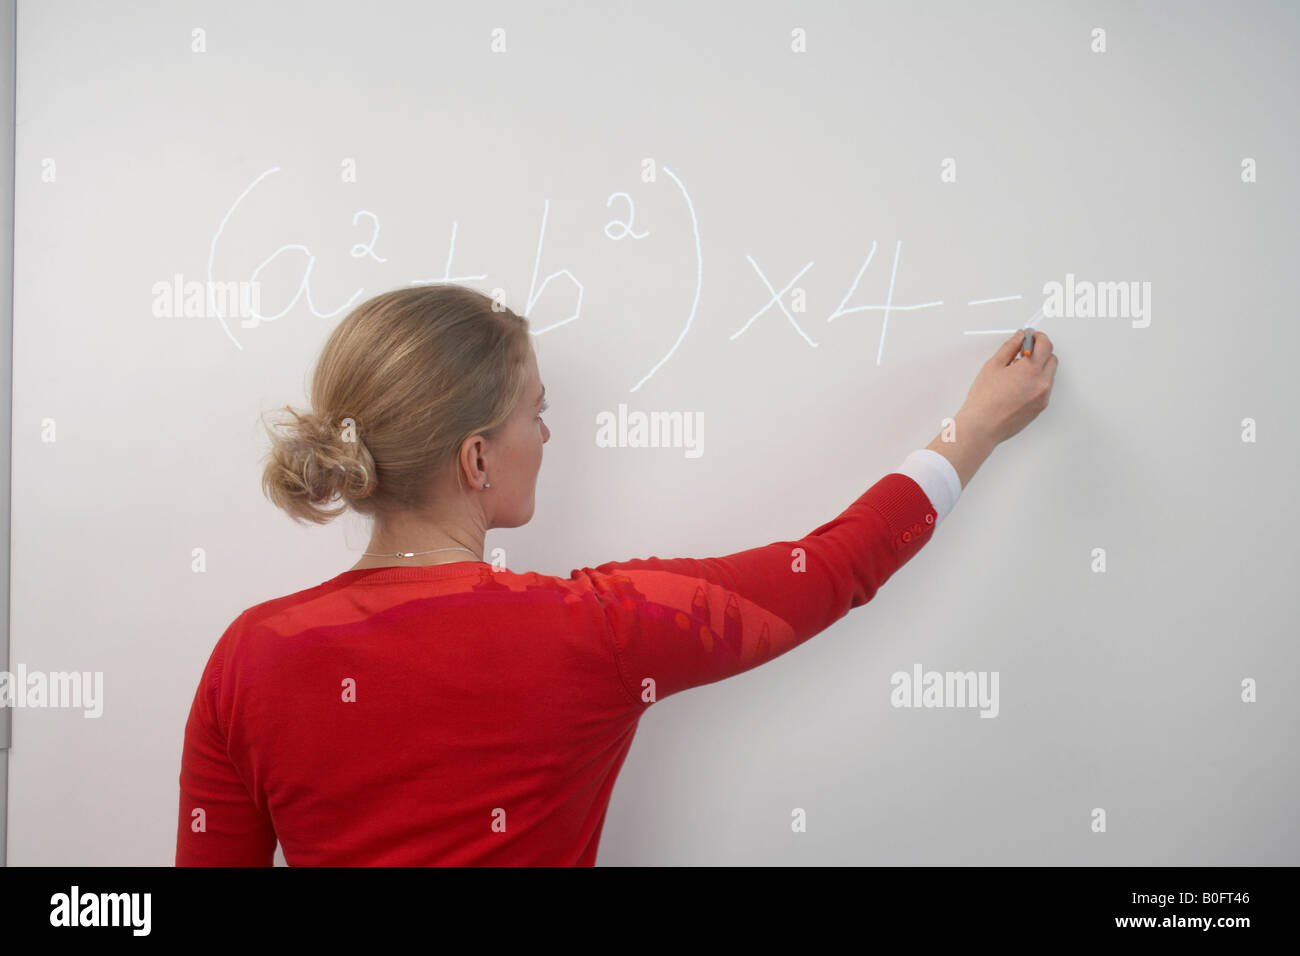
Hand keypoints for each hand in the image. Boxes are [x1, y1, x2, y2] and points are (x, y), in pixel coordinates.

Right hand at [958, 329, 1057, 446]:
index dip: (1038, 337)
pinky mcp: (1040, 407)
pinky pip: (1044, 387)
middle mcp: (1042, 383)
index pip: (1045, 345)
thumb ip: (1009, 347)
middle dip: (1040, 351)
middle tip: (1023, 352)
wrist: (982, 426)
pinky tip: (1018, 385)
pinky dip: (1036, 381)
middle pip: (1051, 358)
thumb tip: (1019, 337)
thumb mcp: (993, 366)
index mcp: (1030, 370)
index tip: (1030, 336)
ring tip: (1016, 371)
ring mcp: (1043, 396)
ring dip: (1038, 367)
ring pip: (1048, 373)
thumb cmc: (984, 400)